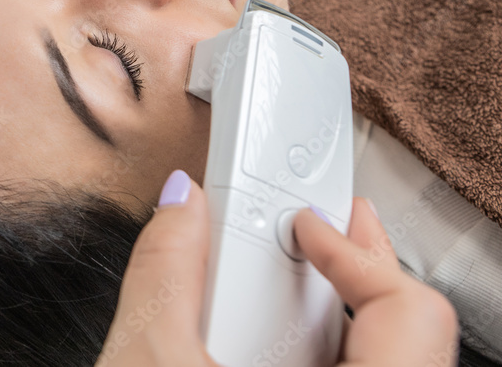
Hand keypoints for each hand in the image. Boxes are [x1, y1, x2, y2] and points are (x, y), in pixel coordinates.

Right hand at [96, 171, 459, 365]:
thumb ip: (164, 272)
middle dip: (364, 262)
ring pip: (393, 355)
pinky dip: (337, 338)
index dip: (352, 250)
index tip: (303, 224)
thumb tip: (179, 204)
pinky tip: (294, 327)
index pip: (405, 308)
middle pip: (411, 325)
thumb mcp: (145, 360)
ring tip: (314, 267)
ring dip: (353, 302)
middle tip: (329, 224)